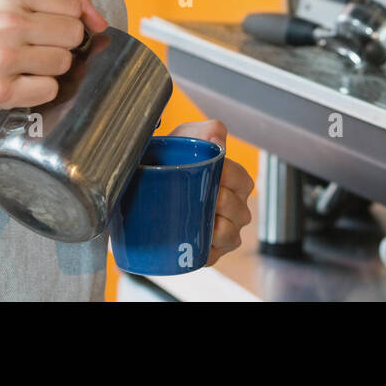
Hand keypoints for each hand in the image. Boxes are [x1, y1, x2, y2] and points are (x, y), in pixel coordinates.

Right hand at [0, 0, 109, 112]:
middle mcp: (7, 20)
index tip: (49, 27)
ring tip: (20, 64)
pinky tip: (15, 82)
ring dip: (48, 68)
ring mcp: (2, 57)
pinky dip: (37, 90)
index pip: (74, 6)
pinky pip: (48, 90)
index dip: (68, 19)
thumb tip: (99, 19)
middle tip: (32, 47)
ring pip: (64, 64)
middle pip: (73, 35)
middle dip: (60, 44)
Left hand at [167, 119, 252, 265]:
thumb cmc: (172, 159)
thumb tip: (217, 137)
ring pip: (231, 235)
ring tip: (196, 217)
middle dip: (222, 203)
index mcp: (234, 181)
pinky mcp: (205, 251)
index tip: (212, 172)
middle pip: (240, 211)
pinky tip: (194, 242)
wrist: (142, 183)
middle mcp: (233, 208)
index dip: (230, 177)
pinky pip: (212, 256)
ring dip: (217, 228)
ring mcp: (221, 231)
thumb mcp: (187, 136)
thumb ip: (206, 129)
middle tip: (198, 194)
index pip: (242, 181)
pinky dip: (206, 251)